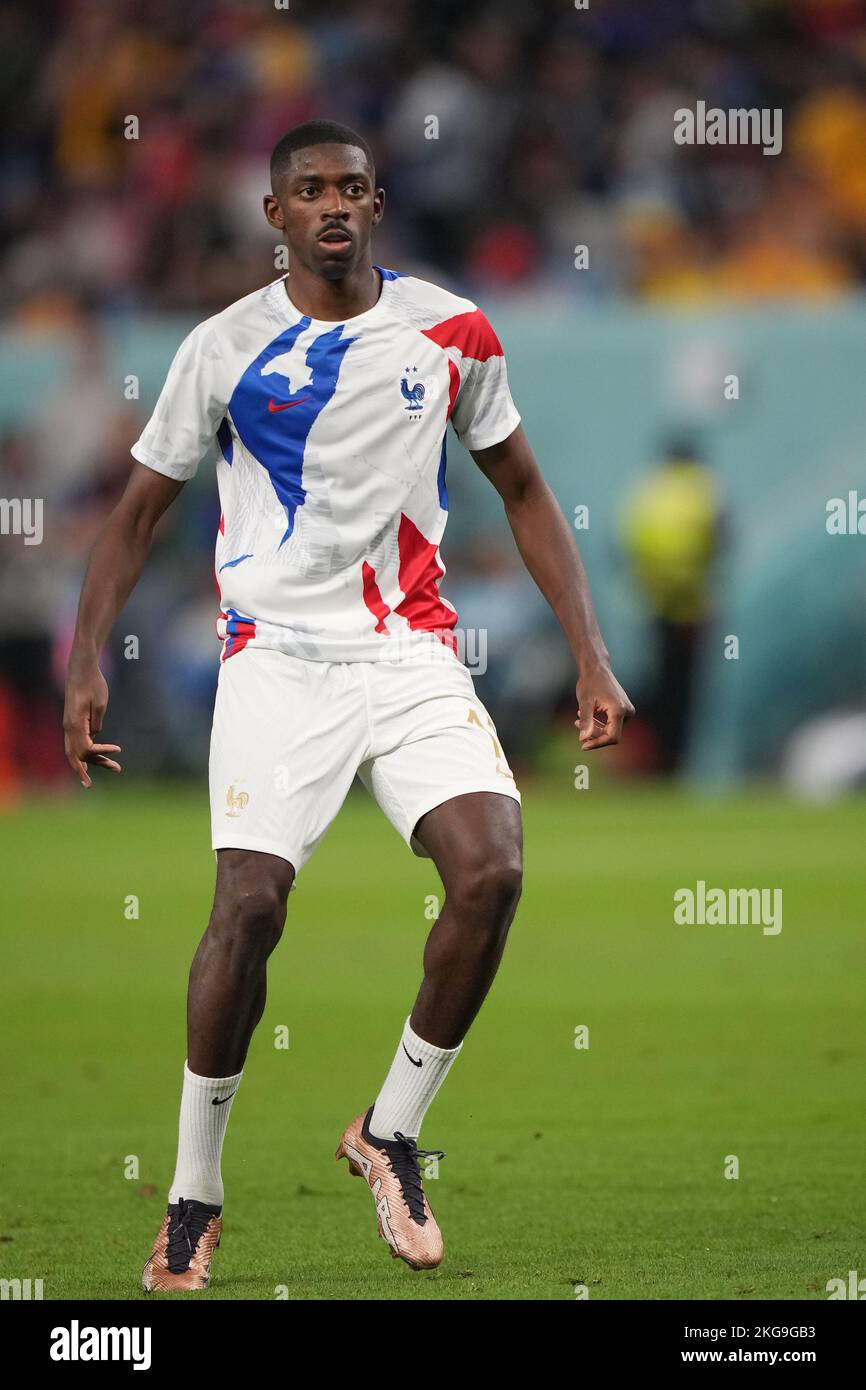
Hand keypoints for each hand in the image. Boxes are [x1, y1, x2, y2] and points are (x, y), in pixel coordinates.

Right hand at [63, 660, 121, 787]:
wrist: (81, 669)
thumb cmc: (93, 684)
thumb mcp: (99, 703)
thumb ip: (97, 723)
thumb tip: (95, 737)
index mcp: (75, 724)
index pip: (86, 749)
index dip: (101, 753)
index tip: (117, 750)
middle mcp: (68, 727)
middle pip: (76, 756)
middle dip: (89, 769)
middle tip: (106, 777)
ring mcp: (68, 725)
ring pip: (73, 752)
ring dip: (88, 763)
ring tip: (108, 769)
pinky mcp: (72, 722)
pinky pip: (74, 744)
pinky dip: (81, 756)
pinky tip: (90, 763)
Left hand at [575, 664, 634, 750]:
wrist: (597, 668)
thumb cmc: (590, 683)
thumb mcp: (585, 703)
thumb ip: (585, 721)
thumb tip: (583, 738)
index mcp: (619, 710)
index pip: (612, 737)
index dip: (597, 743)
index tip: (583, 746)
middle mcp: (627, 711)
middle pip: (611, 734)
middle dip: (594, 735)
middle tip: (577, 725)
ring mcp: (627, 710)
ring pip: (611, 730)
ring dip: (595, 729)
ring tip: (578, 719)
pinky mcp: (624, 709)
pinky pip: (612, 723)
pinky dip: (599, 723)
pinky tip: (588, 715)